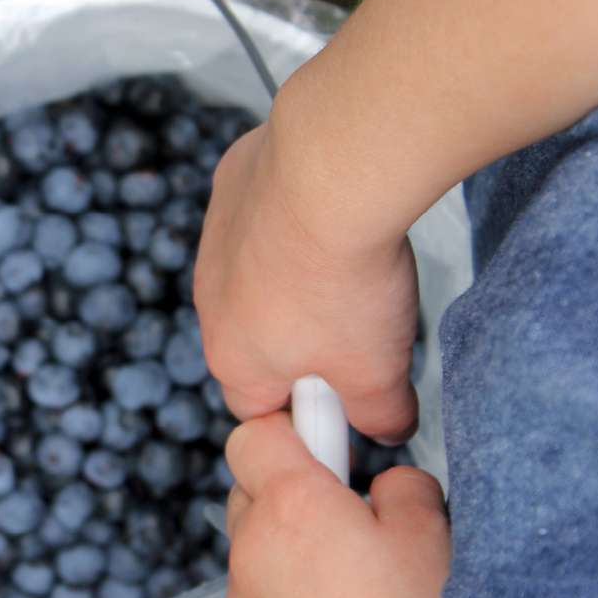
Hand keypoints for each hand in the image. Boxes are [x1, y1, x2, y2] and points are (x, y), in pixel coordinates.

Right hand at [193, 112, 420, 442]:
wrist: (332, 172)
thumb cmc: (347, 275)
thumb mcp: (380, 375)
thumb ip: (382, 416)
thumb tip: (389, 425)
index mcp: (233, 359)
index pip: (262, 412)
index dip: (310, 410)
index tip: (350, 394)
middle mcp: (208, 300)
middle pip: (259, 339)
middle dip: (306, 339)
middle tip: (362, 324)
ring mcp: (215, 237)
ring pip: (257, 274)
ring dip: (298, 275)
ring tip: (354, 261)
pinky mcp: (231, 185)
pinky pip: (262, 215)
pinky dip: (292, 217)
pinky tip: (333, 211)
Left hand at [224, 414, 467, 597]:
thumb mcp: (431, 532)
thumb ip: (404, 486)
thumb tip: (387, 488)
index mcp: (291, 503)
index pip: (254, 433)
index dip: (292, 429)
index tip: (327, 441)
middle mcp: (254, 549)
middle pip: (251, 490)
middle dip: (291, 490)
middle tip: (347, 514)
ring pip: (255, 550)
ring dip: (288, 549)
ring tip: (350, 579)